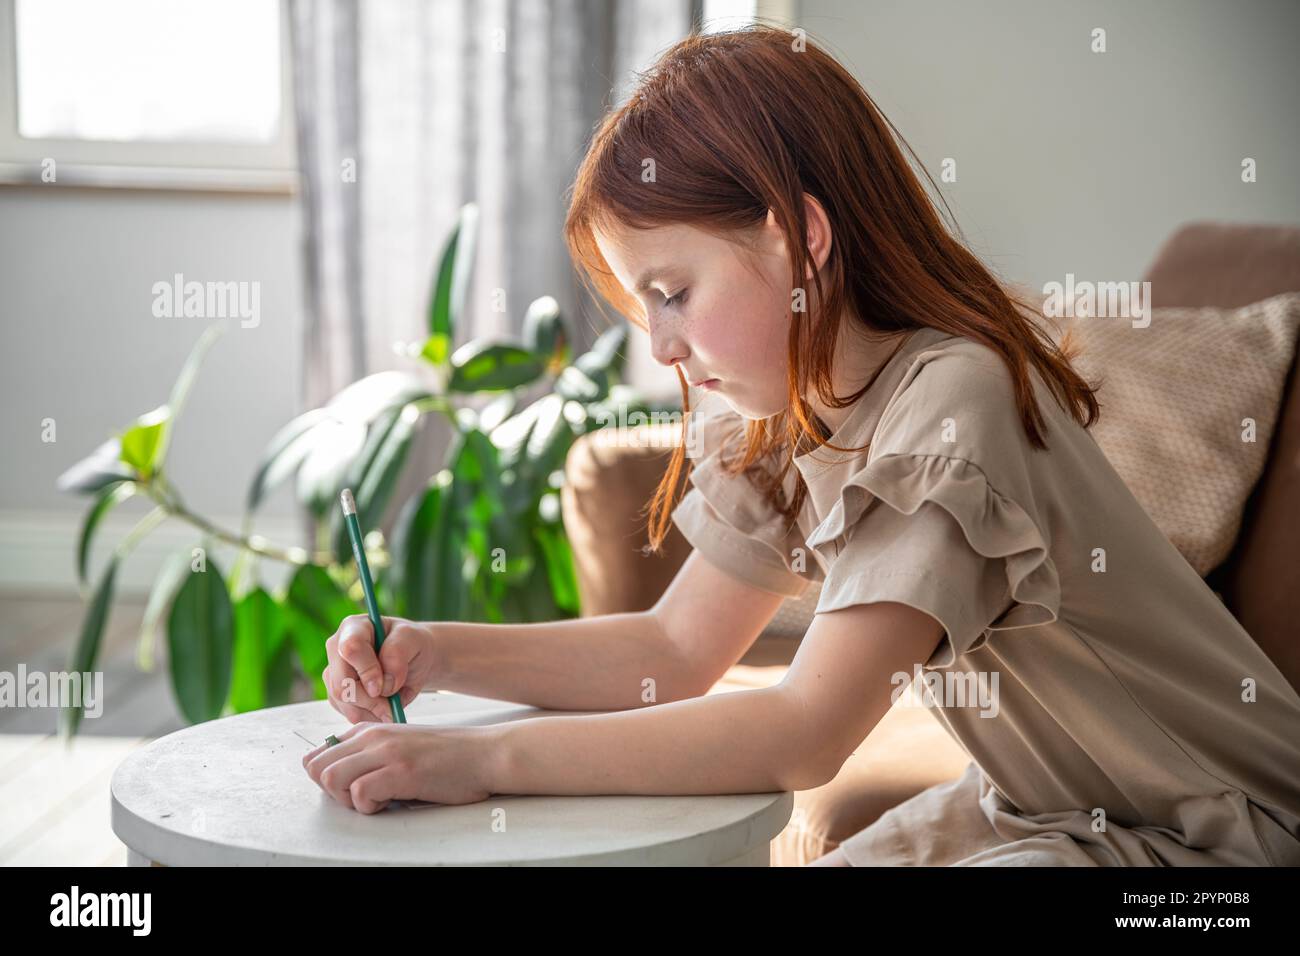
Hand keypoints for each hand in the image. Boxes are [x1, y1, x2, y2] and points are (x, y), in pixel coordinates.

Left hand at [301, 722, 493, 812]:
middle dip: (331, 792)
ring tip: (376, 800)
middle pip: (316, 767)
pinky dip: (370, 807)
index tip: (352, 788)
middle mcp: (373, 736)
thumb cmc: (446, 757)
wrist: (484, 753)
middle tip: (361, 798)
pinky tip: (392, 802)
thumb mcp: (400, 745)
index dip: (327, 779)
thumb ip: (370, 754)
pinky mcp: (402, 771)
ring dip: (348, 799)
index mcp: (369, 730)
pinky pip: (360, 793)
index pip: (317, 755)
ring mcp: (387, 752)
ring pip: (331, 778)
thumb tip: (337, 778)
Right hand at [323, 615, 441, 723]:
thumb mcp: (412, 639)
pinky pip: (349, 713)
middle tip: (392, 705)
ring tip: (392, 705)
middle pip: (341, 684)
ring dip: (372, 711)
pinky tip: (384, 708)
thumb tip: (385, 683)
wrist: (412, 659)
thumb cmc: (411, 643)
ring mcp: (334, 673)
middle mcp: (337, 649)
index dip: (367, 671)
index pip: (351, 649)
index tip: (383, 686)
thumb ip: (398, 654)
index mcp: (353, 627)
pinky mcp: (337, 694)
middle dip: (370, 700)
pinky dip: (370, 717)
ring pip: (344, 703)